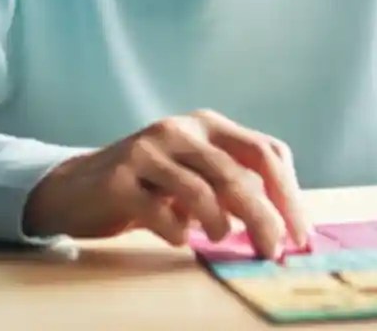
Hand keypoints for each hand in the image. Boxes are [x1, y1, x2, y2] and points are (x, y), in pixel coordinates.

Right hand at [23, 110, 309, 257]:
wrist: (76, 186)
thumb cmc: (151, 185)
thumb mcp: (198, 175)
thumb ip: (235, 186)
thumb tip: (285, 223)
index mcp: (209, 125)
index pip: (265, 152)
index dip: (288, 194)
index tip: (299, 232)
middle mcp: (180, 129)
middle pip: (237, 174)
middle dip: (264, 217)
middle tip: (273, 250)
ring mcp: (147, 150)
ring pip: (200, 190)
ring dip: (220, 223)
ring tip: (222, 239)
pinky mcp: (118, 178)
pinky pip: (158, 210)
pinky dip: (176, 230)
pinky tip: (181, 238)